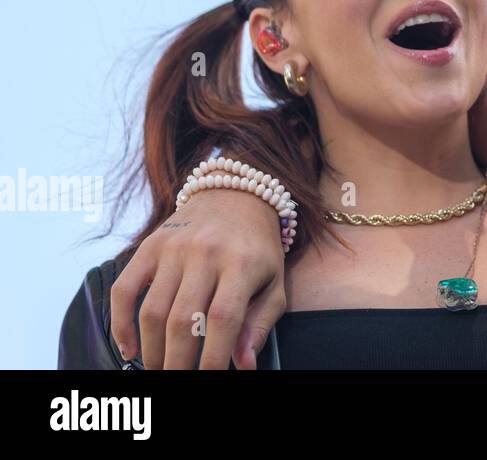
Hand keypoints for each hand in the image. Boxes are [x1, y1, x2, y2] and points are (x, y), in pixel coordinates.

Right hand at [110, 189, 286, 368]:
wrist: (236, 197)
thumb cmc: (258, 250)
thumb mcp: (273, 283)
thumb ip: (260, 324)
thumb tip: (244, 365)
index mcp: (242, 263)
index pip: (223, 319)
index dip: (213, 357)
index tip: (209, 379)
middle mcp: (205, 253)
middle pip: (182, 320)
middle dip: (178, 362)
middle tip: (177, 380)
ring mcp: (174, 248)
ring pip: (152, 311)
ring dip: (151, 350)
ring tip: (159, 368)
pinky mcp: (148, 245)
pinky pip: (123, 290)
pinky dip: (120, 324)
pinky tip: (129, 349)